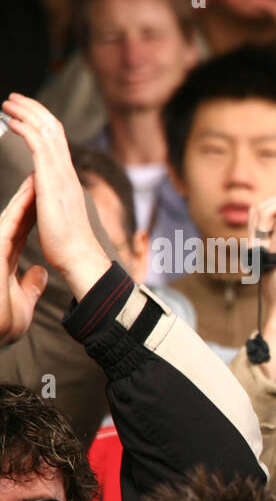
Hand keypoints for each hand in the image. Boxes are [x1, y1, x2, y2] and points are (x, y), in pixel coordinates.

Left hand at [0, 94, 111, 300]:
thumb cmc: (66, 243)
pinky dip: (26, 129)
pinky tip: (13, 122)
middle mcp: (67, 171)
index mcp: (67, 177)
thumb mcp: (56, 211)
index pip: (57, 140)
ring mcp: (62, 174)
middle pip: (54, 128)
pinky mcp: (52, 180)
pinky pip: (40, 145)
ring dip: (26, 113)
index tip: (24, 112)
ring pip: (47, 131)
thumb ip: (49, 194)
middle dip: (33, 109)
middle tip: (14, 99)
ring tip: (9, 103)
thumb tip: (41, 187)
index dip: (41, 121)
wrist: (78, 256)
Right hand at [0, 176, 47, 345]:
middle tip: (42, 176)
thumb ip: (30, 286)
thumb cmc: (1, 324)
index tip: (46, 196)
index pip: (22, 230)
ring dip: (24, 197)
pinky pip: (8, 226)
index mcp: (5, 259)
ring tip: (37, 176)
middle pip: (16, 218)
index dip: (34, 212)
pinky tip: (29, 194)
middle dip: (29, 197)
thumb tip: (40, 273)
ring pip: (11, 217)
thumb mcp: (22, 303)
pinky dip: (19, 210)